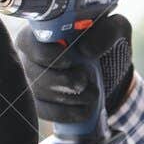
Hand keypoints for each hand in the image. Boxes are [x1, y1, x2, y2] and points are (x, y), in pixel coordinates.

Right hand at [15, 11, 134, 126]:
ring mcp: (32, 79)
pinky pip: (45, 112)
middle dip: (64, 80)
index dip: (46, 54)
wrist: (111, 68)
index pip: (28, 42)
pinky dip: (68, 113)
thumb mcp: (116, 29)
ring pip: (40, 93)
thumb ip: (107, 31)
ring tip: (93, 93)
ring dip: (71, 97)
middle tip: (85, 80)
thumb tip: (86, 49)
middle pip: (34, 72)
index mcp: (42, 31)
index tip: (69, 61)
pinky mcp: (40, 101)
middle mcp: (30, 55)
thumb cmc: (107, 42)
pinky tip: (86, 110)